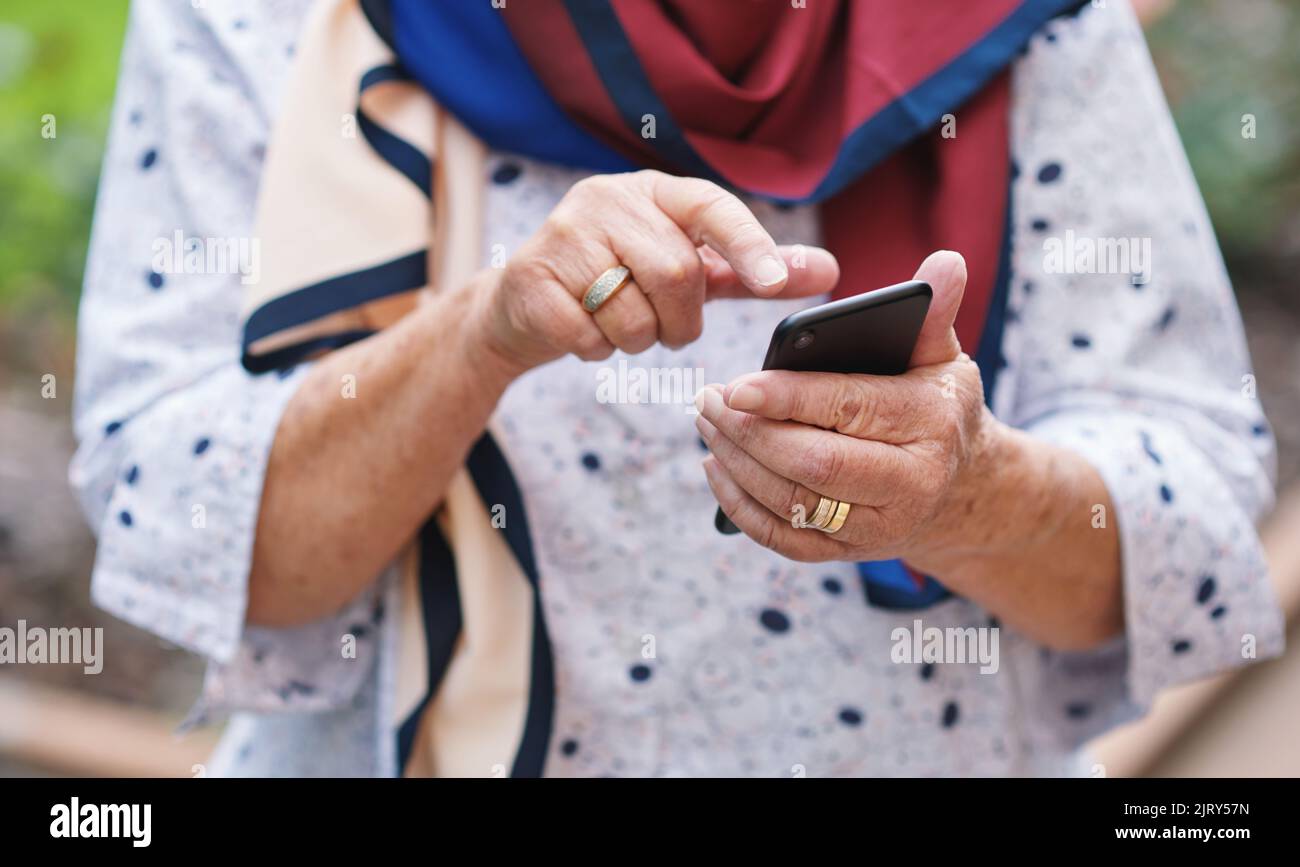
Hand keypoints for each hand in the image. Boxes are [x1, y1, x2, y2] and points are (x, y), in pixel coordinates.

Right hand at [472, 169, 839, 375]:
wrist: (521, 306)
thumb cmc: (619, 282)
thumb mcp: (687, 269)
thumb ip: (751, 268)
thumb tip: (830, 269)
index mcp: (654, 191)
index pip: (712, 207)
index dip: (749, 244)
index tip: (778, 282)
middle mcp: (606, 199)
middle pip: (677, 273)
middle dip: (681, 320)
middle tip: (665, 326)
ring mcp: (562, 236)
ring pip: (632, 313)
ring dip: (637, 340)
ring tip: (619, 325)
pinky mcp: (529, 279)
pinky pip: (588, 336)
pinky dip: (596, 350)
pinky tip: (584, 333)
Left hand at [696, 251, 1003, 569]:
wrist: (961, 490)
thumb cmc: (936, 407)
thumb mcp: (942, 359)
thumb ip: (932, 314)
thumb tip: (944, 263)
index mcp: (931, 425)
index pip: (849, 409)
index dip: (787, 398)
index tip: (736, 384)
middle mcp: (909, 485)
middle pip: (813, 465)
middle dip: (750, 433)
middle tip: (706, 400)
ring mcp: (877, 528)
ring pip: (791, 502)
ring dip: (735, 463)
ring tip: (704, 423)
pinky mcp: (847, 554)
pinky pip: (782, 538)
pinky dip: (740, 506)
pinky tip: (716, 468)